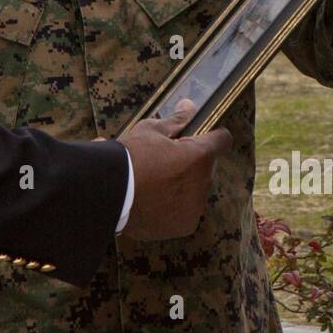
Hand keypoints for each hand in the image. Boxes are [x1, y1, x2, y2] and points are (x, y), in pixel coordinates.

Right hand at [120, 99, 231, 240]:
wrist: (109, 194)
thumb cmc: (129, 157)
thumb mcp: (150, 131)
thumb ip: (175, 120)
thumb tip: (189, 106)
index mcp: (200, 156)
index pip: (222, 140)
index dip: (213, 135)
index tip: (200, 136)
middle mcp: (203, 183)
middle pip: (206, 167)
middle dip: (191, 163)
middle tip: (165, 160)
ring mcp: (195, 207)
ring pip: (195, 190)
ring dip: (183, 185)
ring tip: (155, 182)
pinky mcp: (184, 225)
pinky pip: (185, 211)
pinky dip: (174, 206)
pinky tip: (153, 200)